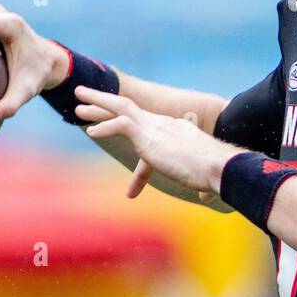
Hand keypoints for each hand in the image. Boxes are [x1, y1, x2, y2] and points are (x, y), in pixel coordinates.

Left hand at [74, 86, 236, 208]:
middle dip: (106, 102)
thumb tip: (208, 197)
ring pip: (121, 108)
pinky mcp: (149, 136)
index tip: (116, 130)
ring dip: (98, 106)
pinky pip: (121, 125)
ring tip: (78, 107)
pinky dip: (105, 127)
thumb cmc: (216, 174)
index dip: (128, 126)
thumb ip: (204, 185)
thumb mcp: (204, 177)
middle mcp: (164, 124)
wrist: (218, 166)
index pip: (146, 126)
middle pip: (129, 108)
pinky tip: (92, 133)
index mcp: (175, 130)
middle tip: (84, 99)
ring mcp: (156, 128)